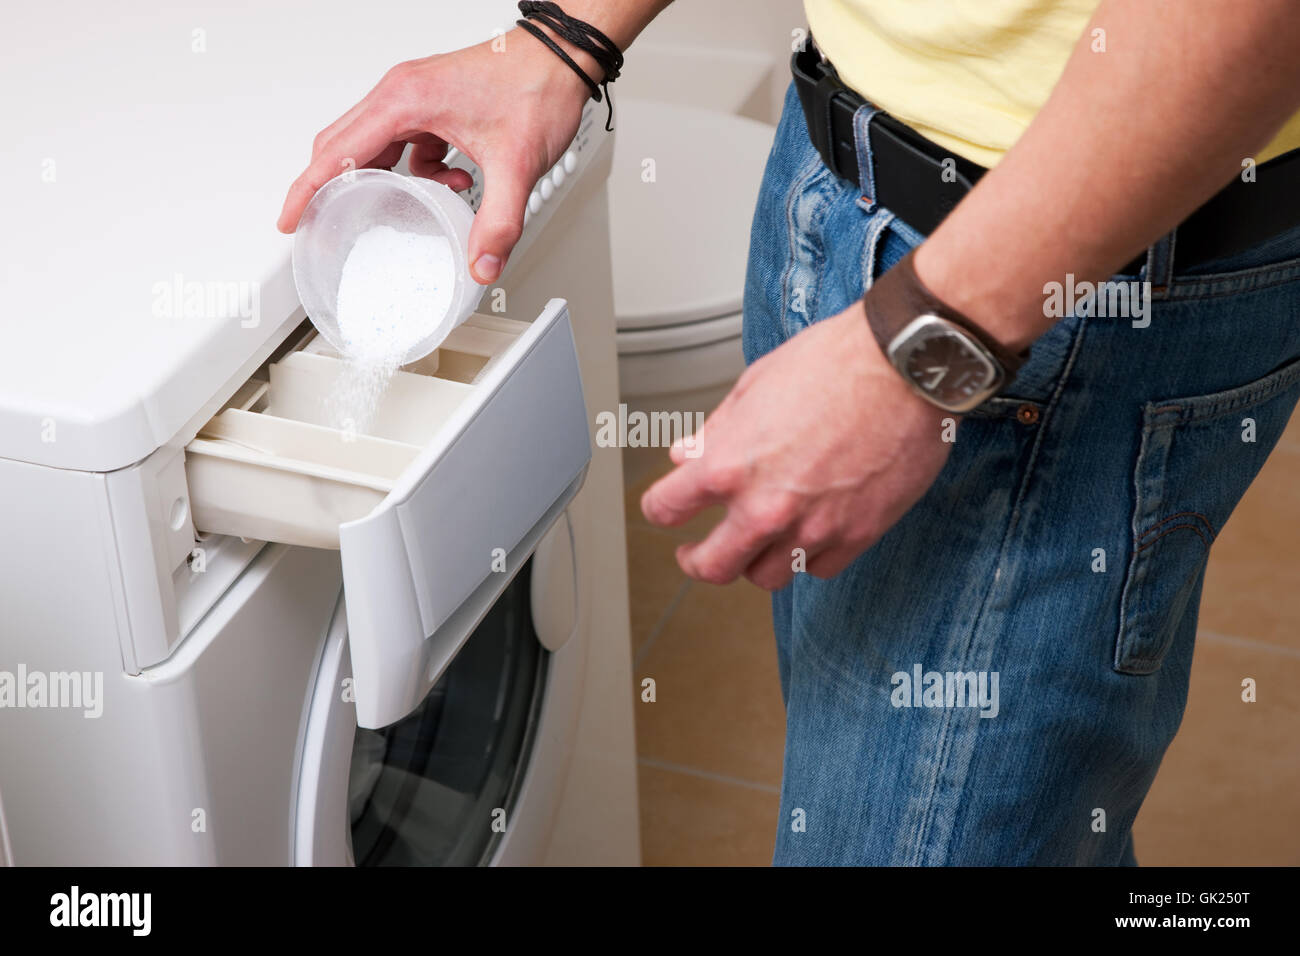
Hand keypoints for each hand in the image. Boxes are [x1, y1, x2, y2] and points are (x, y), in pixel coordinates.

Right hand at [276, 29, 591, 283]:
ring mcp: (415, 95)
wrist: (561, 58)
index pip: (336, 151)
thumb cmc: (536, 87)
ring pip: (375, 144)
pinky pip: (406, 142)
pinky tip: (451, 182)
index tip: (290, 220)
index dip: (307, 189)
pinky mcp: (432, 102)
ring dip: (386, 179)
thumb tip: (482, 263)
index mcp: (405, 100)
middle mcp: (401, 92)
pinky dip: (419, 169)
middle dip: (334, 188)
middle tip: (327, 225)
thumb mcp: (516, 165)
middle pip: (342, 145)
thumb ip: (499, 222)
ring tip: (404, 208)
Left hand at [640, 302, 955, 589]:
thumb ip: (716, 430)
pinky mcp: (856, 535)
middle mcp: (765, 507)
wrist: (905, 367)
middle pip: (711, 567)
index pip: (666, 508)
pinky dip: (807, 556)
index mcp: (729, 465)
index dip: (660, 507)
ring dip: (754, 561)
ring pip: (765, 576)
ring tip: (756, 543)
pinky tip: (807, 534)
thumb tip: (687, 454)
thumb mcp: (755, 385)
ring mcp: (812, 528)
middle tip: (695, 554)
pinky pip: (817, 569)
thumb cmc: (836, 363)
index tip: (666, 507)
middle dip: (696, 561)